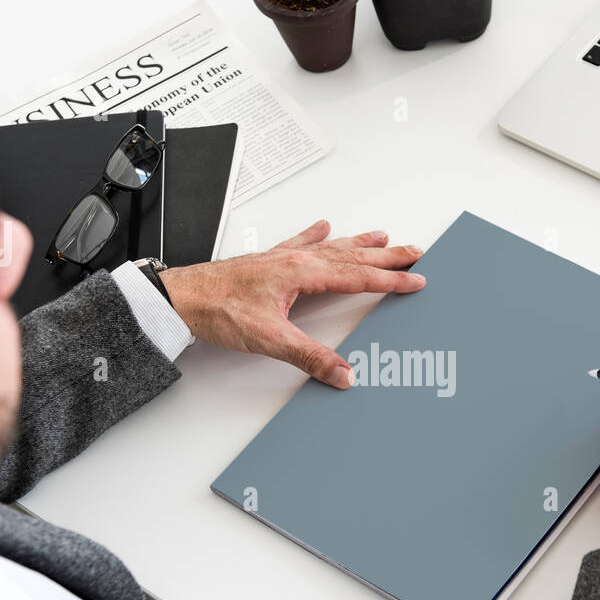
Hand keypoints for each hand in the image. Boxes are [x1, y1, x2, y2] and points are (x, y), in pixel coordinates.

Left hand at [159, 220, 424, 387]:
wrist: (182, 297)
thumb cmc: (217, 309)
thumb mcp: (269, 338)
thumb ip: (309, 357)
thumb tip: (342, 373)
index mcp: (302, 273)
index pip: (357, 278)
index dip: (390, 282)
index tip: (416, 280)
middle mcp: (295, 260)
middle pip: (352, 257)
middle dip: (387, 257)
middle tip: (415, 252)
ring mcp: (282, 259)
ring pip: (331, 247)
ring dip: (360, 243)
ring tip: (383, 238)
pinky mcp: (267, 262)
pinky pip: (300, 242)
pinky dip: (315, 234)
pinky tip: (323, 226)